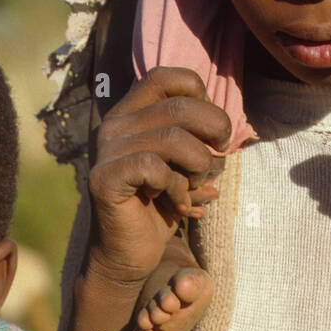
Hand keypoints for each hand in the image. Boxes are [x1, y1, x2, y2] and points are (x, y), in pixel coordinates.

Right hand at [86, 67, 230, 289]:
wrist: (129, 254)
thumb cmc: (162, 201)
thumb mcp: (185, 160)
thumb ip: (198, 134)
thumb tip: (227, 127)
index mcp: (132, 111)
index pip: (166, 77)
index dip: (199, 95)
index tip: (210, 129)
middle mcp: (114, 124)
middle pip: (180, 107)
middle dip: (215, 131)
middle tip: (219, 158)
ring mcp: (105, 150)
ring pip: (174, 138)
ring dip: (199, 166)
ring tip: (196, 186)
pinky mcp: (103, 179)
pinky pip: (154, 168)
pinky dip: (176, 187)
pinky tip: (176, 202)